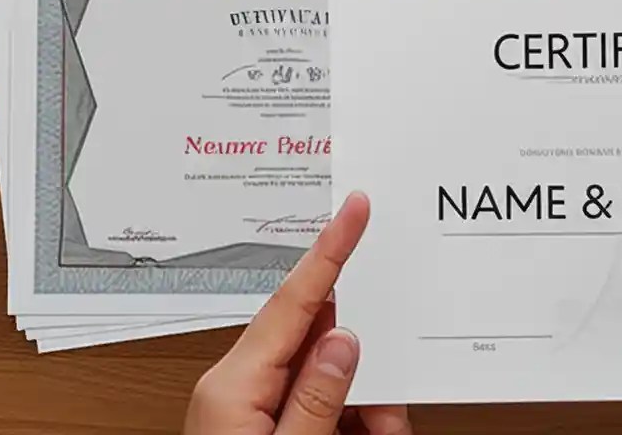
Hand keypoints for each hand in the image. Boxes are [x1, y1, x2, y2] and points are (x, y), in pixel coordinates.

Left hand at [184, 191, 409, 434]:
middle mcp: (239, 387)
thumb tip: (343, 341)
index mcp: (233, 386)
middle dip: (367, 372)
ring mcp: (252, 406)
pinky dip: (354, 422)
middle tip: (388, 416)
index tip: (354, 209)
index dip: (331, 250)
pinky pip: (324, 404)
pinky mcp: (266, 424)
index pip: (293, 301)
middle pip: (322, 343)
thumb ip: (317, 398)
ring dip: (366, 408)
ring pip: (331, 378)